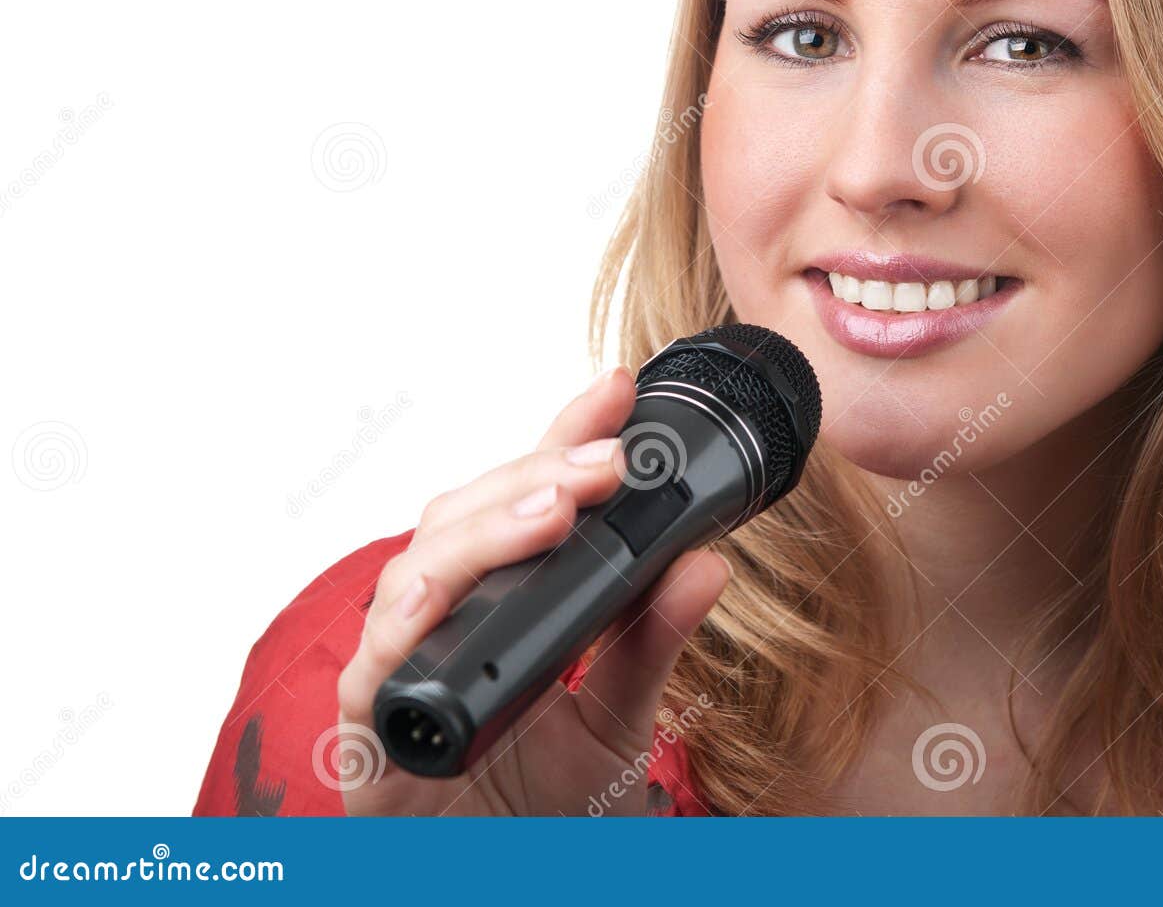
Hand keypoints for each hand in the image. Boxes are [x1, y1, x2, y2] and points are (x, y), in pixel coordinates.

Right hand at [335, 366, 729, 814]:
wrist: (488, 880)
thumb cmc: (534, 801)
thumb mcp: (616, 717)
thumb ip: (652, 641)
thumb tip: (708, 566)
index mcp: (507, 595)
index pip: (532, 496)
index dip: (566, 436)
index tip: (617, 389)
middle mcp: (450, 609)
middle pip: (475, 512)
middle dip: (541, 474)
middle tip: (605, 459)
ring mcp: (405, 654)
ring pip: (425, 563)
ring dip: (488, 530)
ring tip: (553, 510)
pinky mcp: (369, 712)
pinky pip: (377, 656)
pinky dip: (409, 619)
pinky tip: (443, 595)